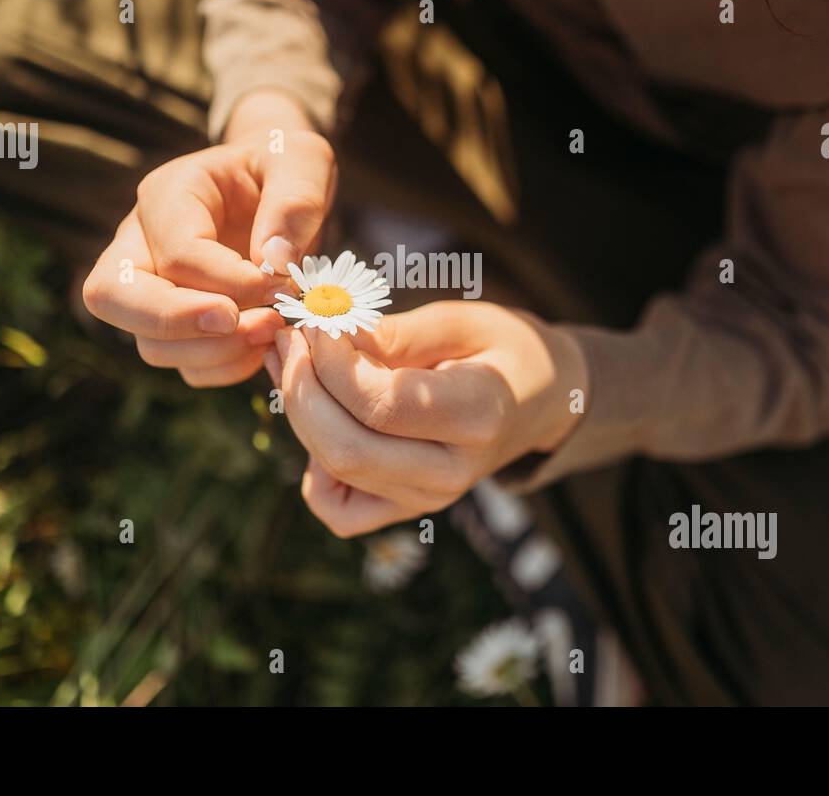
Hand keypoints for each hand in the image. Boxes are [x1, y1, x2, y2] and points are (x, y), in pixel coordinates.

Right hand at [82, 91, 335, 385]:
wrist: (279, 184)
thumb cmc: (284, 166)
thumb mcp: (303, 160)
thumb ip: (295, 200)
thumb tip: (273, 261)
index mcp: (168, 194)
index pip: (176, 252)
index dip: (229, 280)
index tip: (282, 287)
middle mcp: (141, 241)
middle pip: (113, 296)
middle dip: (178, 323)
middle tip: (246, 324)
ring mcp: (151, 288)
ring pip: (148, 343)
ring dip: (213, 352)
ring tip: (273, 330)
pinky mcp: (176, 324)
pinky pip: (184, 365)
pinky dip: (225, 368)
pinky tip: (266, 346)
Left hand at [263, 301, 587, 536]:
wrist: (538, 400)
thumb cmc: (501, 349)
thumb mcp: (462, 321)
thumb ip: (396, 333)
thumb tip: (325, 335)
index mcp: (478, 417)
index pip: (379, 404)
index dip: (331, 361)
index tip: (314, 317)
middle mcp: (452, 473)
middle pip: (343, 447)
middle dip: (301, 387)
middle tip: (290, 336)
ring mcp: (428, 499)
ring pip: (330, 471)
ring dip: (298, 411)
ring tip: (291, 358)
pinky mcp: (407, 510)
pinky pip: (336, 509)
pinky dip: (314, 467)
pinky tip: (325, 417)